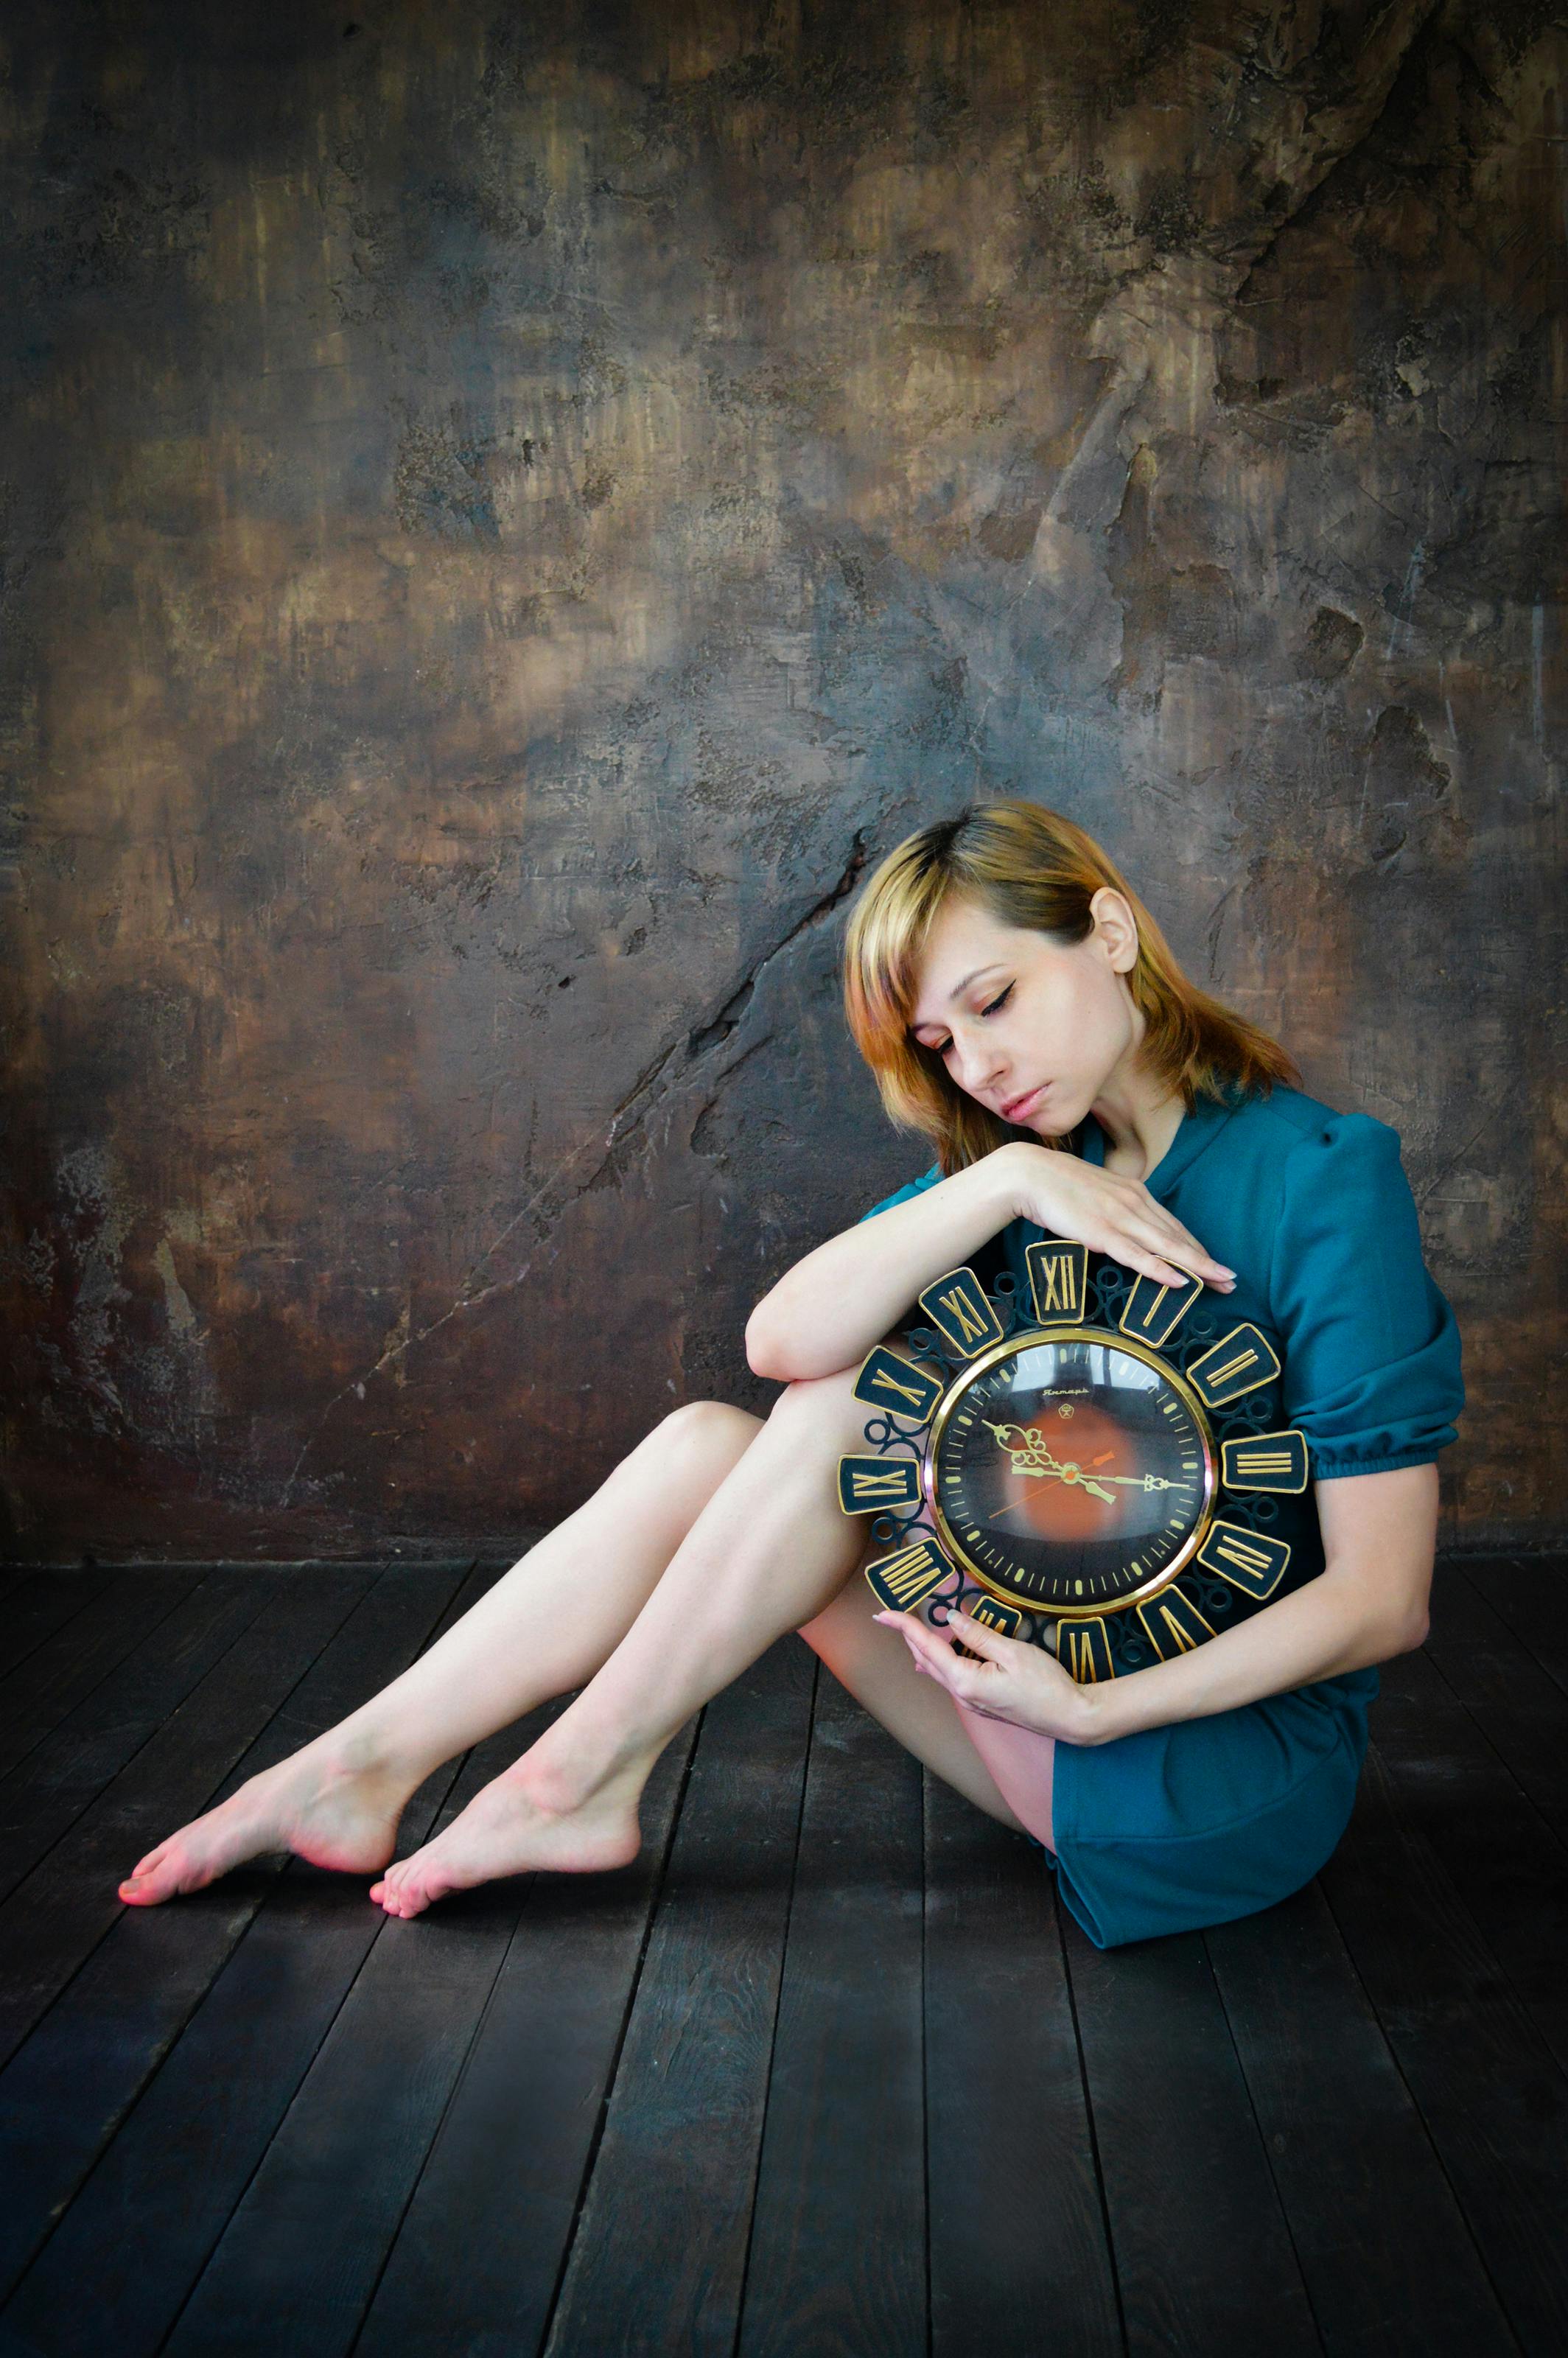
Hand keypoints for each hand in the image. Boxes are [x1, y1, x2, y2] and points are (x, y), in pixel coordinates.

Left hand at [874, 1603, 1095, 1738]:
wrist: (1072, 1717)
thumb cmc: (1048, 1685)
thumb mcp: (1013, 1652)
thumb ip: (978, 1635)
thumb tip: (950, 1619)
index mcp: (966, 1681)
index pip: (927, 1647)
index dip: (905, 1627)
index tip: (883, 1613)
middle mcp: (963, 1695)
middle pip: (927, 1661)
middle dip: (909, 1637)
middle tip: (894, 1615)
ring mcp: (973, 1703)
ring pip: (939, 1672)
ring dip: (926, 1649)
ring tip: (916, 1627)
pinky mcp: (984, 1704)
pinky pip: (953, 1679)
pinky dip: (944, 1660)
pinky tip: (945, 1651)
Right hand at [1005, 1143, 1234, 1291]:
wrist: (1029, 1174)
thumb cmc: (1059, 1186)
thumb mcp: (1098, 1195)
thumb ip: (1117, 1210)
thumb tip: (1128, 1228)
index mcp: (1136, 1193)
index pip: (1173, 1226)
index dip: (1197, 1248)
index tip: (1216, 1266)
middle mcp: (1135, 1204)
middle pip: (1178, 1237)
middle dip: (1207, 1261)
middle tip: (1231, 1282)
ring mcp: (1119, 1218)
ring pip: (1165, 1246)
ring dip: (1196, 1266)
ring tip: (1219, 1283)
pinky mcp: (1101, 1232)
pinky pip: (1136, 1255)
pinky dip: (1160, 1269)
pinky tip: (1179, 1281)